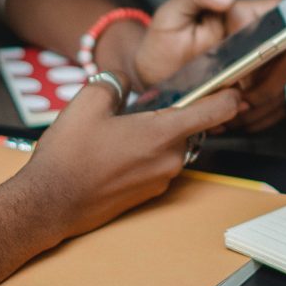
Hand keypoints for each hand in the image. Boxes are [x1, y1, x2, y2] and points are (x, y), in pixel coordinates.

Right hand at [22, 75, 242, 239]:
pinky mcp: (148, 195)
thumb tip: (125, 84)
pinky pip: (157, 164)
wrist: (49, 203)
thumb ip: (115, 82)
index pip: (215, 111)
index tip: (236, 86)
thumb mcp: (88, 101)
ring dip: (155, 135)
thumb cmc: (68, 156)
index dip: (229, 95)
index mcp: (162, 134)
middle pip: (189, 127)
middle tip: (140, 106)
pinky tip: (114, 152)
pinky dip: (144, 154)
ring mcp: (160, 180)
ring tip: (119, 131)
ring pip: (170, 146)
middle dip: (172, 113)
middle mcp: (169, 160)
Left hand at [130, 0, 285, 131]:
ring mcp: (260, 71)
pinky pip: (273, 110)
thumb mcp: (170, 14)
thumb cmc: (163, 44)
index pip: (282, 9)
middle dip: (272, 81)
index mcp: (242, 17)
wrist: (153, 79)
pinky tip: (232, 118)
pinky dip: (256, 120)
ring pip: (283, 88)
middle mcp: (257, 42)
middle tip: (241, 94)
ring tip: (229, 109)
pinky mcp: (257, 95)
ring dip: (260, 105)